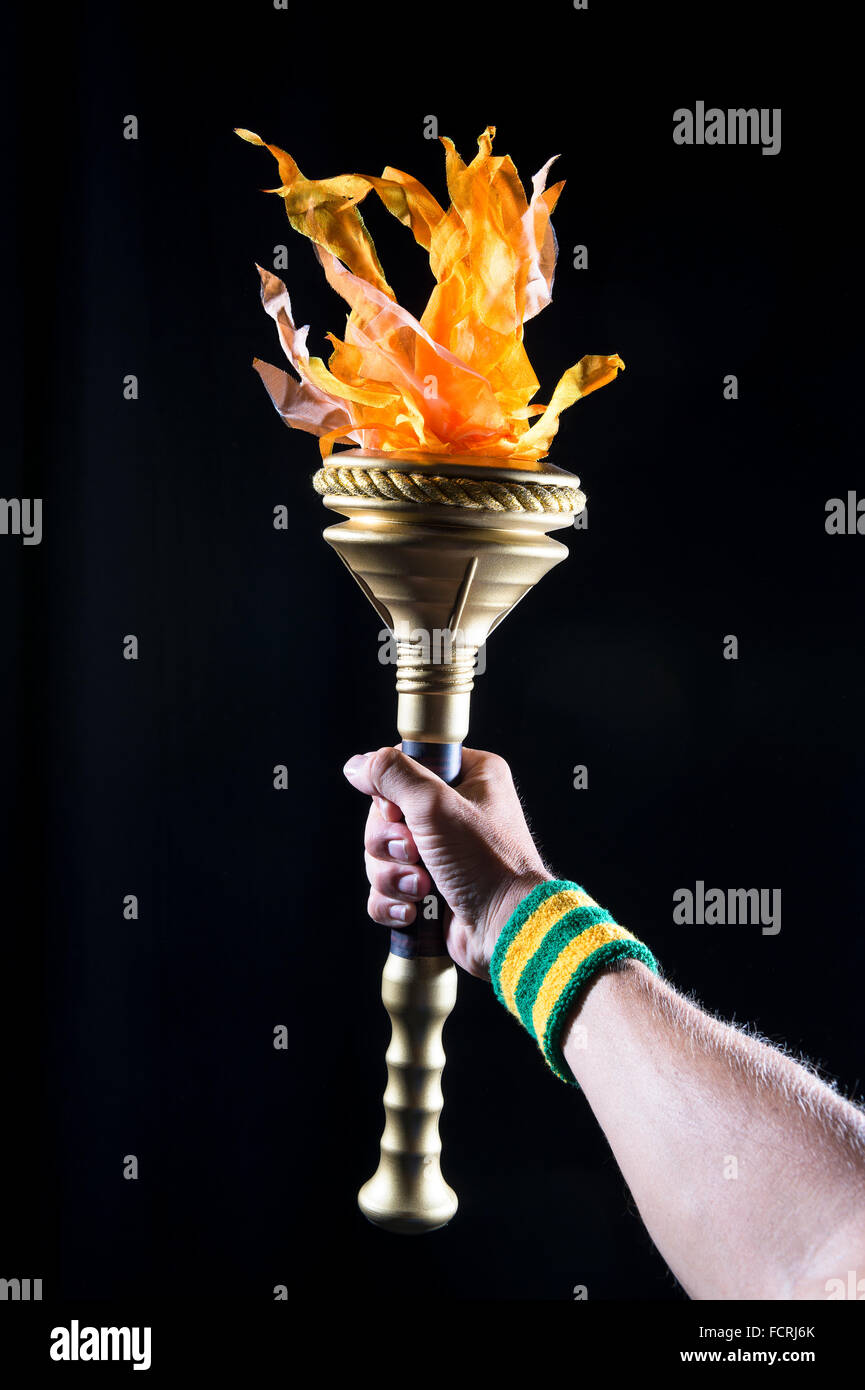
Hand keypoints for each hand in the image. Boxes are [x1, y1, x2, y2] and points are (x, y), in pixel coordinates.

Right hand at [343, 746, 552, 977]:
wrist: (506, 928)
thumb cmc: (485, 862)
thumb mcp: (436, 806)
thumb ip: (392, 775)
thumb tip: (356, 765)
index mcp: (469, 777)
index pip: (405, 767)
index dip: (389, 793)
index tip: (397, 812)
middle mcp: (455, 811)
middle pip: (385, 814)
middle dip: (391, 843)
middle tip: (415, 854)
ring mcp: (441, 853)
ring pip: (382, 854)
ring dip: (393, 875)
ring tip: (422, 888)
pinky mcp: (428, 890)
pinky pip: (385, 889)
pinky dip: (393, 901)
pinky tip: (414, 911)